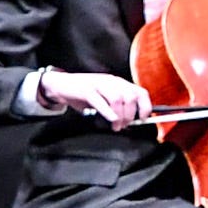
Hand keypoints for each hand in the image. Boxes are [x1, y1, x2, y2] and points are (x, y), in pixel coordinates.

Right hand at [36, 68, 152, 127]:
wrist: (62, 85)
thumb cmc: (84, 95)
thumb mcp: (105, 100)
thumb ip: (118, 108)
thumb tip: (131, 122)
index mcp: (119, 83)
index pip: (140, 92)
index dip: (145, 107)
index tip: (142, 119)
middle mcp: (112, 81)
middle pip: (130, 96)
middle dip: (130, 115)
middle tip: (123, 126)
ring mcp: (99, 84)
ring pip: (118, 97)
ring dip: (120, 115)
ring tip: (115, 126)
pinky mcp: (86, 89)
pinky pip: (100, 100)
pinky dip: (108, 111)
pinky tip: (110, 119)